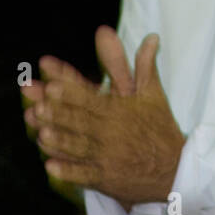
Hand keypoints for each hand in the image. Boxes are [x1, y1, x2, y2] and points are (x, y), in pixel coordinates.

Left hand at [25, 26, 185, 207]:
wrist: (175, 169)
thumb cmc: (160, 128)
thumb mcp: (153, 94)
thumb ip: (145, 65)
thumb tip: (151, 36)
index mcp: (119, 110)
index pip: (90, 98)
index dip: (70, 91)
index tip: (51, 83)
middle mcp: (111, 132)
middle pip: (80, 122)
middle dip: (59, 114)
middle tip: (38, 107)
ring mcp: (107, 157)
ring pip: (79, 148)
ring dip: (60, 141)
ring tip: (41, 134)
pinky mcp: (105, 178)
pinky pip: (84, 175)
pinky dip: (68, 172)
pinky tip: (51, 167)